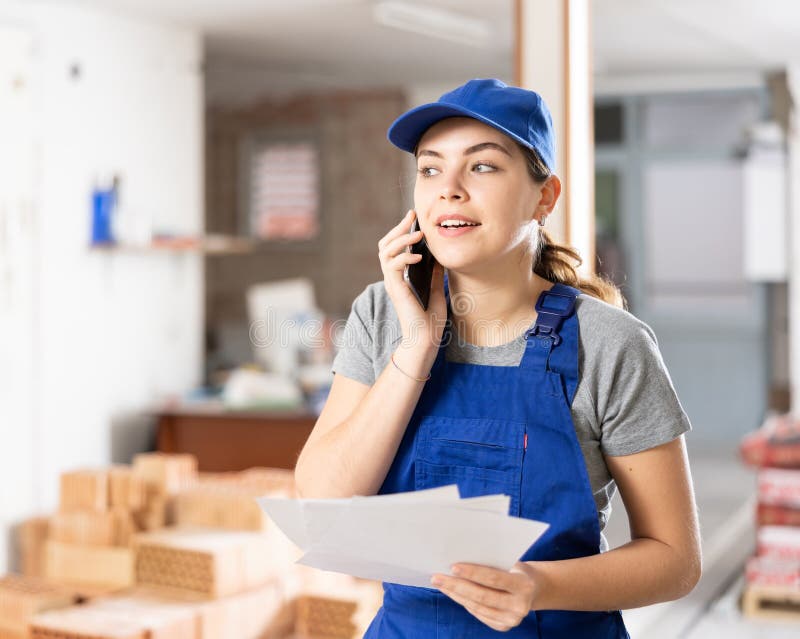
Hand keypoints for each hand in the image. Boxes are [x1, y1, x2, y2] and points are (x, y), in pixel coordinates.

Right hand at [377, 209, 445, 357]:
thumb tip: (438, 257)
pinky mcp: (396, 289)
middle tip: (412, 216)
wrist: (426, 340)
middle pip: (386, 245)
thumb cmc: (430, 320)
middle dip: (398, 228)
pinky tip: (418, 256)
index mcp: (401, 277)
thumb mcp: (436, 290)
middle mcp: (393, 278)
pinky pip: (393, 267)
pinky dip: (404, 258)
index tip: (414, 218)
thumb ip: (434, 274)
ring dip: (401, 240)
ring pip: (386, 252)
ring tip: (417, 234)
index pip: (395, 248)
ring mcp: (393, 283)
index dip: (401, 231)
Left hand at [431, 562, 537, 631]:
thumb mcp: (510, 561)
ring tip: (440, 584)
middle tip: (437, 577)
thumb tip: (459, 561)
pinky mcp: (504, 626)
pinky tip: (453, 593)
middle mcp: (519, 606)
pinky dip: (464, 602)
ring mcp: (512, 620)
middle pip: (482, 596)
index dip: (473, 573)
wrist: (534, 588)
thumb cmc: (515, 567)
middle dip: (456, 586)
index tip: (452, 567)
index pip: (494, 579)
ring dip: (456, 594)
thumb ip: (491, 562)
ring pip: (477, 607)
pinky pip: (479, 614)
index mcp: (524, 585)